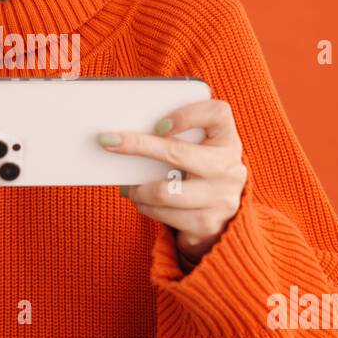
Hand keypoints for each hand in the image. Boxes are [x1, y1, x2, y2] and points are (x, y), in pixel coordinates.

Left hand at [98, 98, 248, 264]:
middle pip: (177, 152)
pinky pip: (163, 214)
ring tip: (127, 185)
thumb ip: (179, 138)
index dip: (187, 115)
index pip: (217, 113)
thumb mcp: (201, 151)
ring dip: (138, 188)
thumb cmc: (201, 173)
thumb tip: (126, 135)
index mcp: (228, 140)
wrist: (223, 220)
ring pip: (165, 191)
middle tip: (108, 141)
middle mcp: (229, 168)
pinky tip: (140, 200)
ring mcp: (221, 198)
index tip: (158, 123)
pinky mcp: (206, 224)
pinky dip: (145, 206)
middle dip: (137, 145)